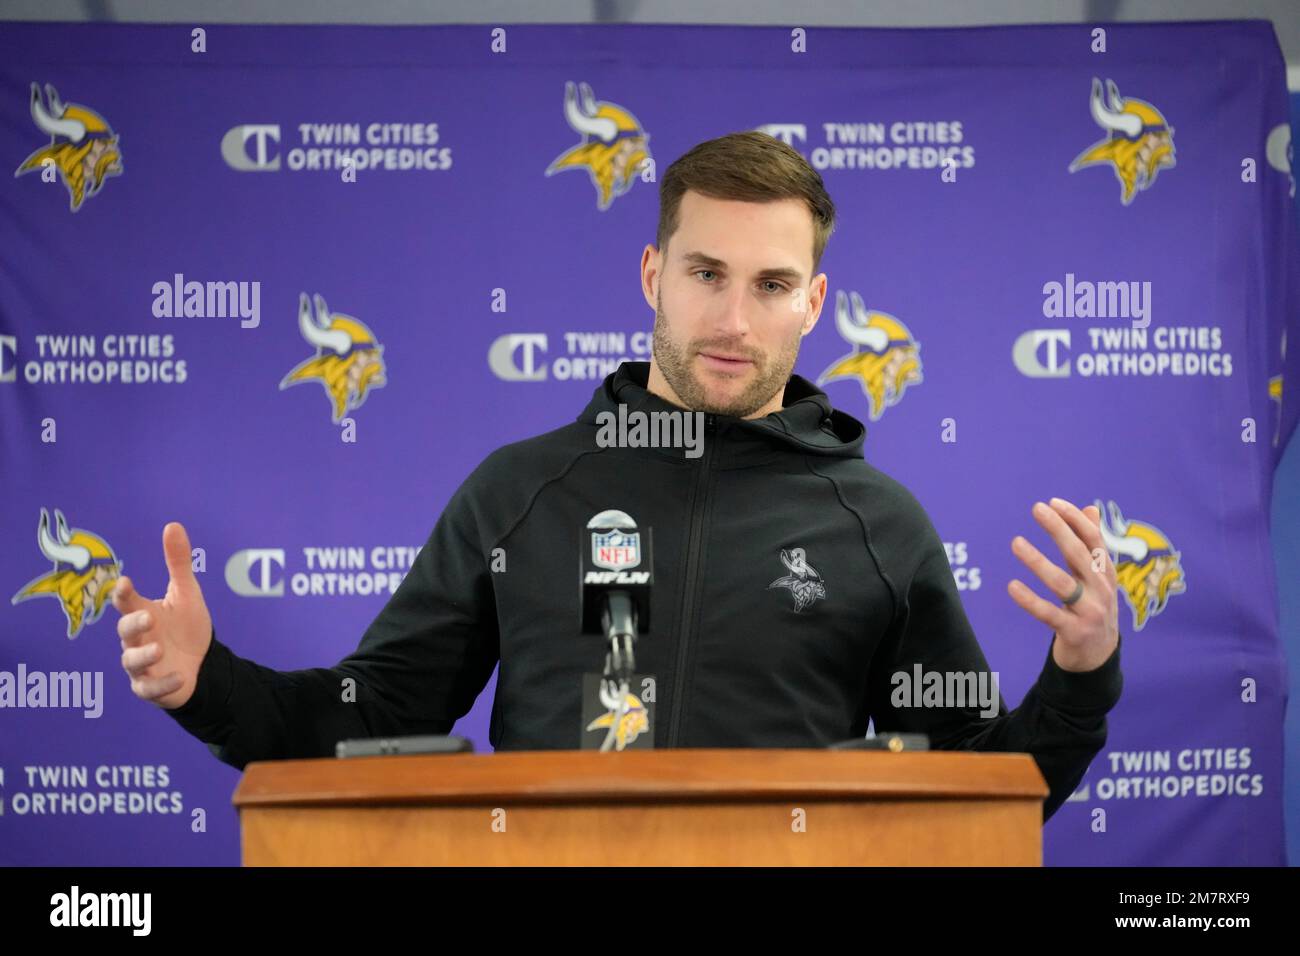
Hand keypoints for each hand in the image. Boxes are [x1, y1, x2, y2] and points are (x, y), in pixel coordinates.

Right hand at [110, 522, 212, 709]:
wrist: (203, 664)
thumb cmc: (187, 627)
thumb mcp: (186, 594)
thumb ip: (177, 563)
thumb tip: (172, 524)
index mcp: (143, 613)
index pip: (126, 602)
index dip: (123, 594)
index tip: (125, 583)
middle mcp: (137, 639)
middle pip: (125, 631)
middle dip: (133, 624)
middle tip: (148, 617)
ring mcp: (143, 665)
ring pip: (131, 662)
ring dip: (143, 655)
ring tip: (159, 647)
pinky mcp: (152, 688)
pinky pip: (150, 689)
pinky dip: (162, 684)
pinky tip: (180, 677)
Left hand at [1007, 497, 1119, 671]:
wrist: (1098, 656)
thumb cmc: (1092, 607)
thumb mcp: (1096, 577)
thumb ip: (1090, 545)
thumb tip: (1090, 508)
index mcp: (1105, 573)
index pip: (1093, 540)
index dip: (1075, 520)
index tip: (1052, 502)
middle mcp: (1101, 590)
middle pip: (1079, 555)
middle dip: (1059, 530)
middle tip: (1037, 509)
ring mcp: (1089, 612)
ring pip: (1062, 583)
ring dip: (1038, 561)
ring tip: (1015, 542)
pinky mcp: (1074, 632)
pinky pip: (1049, 613)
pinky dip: (1030, 600)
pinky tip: (1012, 586)